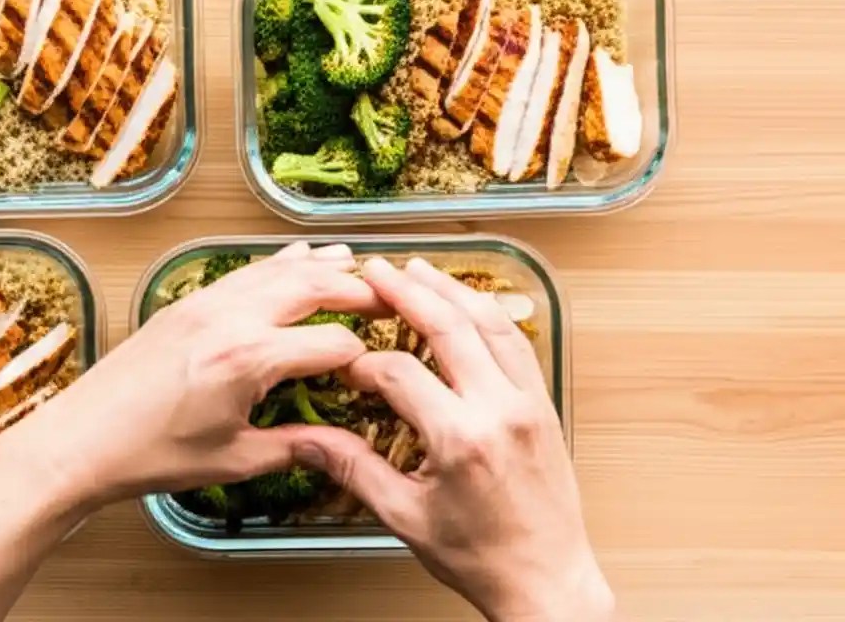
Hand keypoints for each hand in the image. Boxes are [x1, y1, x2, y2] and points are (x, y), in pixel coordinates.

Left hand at [0, 241, 383, 508]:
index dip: (365, 355)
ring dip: (319, 265)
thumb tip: (336, 443)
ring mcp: (205, 303)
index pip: (332, 343)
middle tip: (390, 295)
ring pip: (277, 269)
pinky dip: (277, 264)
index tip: (382, 366)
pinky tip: (294, 260)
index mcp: (250, 360)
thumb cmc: (149, 455)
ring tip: (355, 262)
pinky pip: (244, 272)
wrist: (79, 440)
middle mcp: (231, 319)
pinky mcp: (186, 303)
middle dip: (357, 288)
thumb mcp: (234, 459)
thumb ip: (295, 446)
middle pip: (312, 286)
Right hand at [292, 256, 613, 621]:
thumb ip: (353, 469)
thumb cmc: (480, 557)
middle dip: (408, 292)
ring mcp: (528, 403)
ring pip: (490, 324)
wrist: (546, 582)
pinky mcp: (543, 405)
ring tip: (418, 269)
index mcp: (460, 440)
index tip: (345, 367)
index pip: (400, 375)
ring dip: (452, 290)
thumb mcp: (404, 517)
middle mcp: (499, 411)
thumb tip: (307, 441)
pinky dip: (488, 314)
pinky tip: (467, 302)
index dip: (364, 364)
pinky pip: (517, 343)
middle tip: (377, 270)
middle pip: (450, 327)